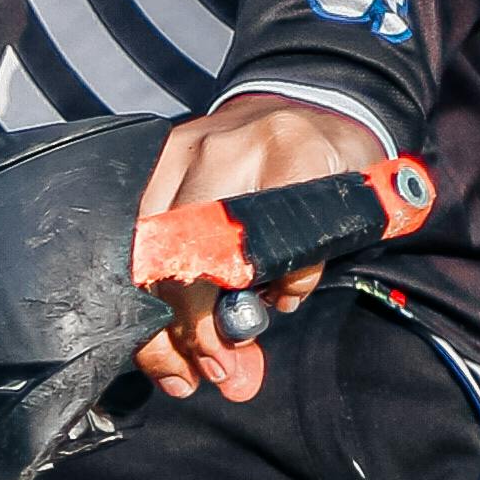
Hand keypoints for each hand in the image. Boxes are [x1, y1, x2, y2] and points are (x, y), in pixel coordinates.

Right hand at [132, 98, 365, 404]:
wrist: (307, 104)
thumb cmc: (332, 171)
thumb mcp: (346, 218)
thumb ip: (300, 277)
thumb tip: (243, 364)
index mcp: (291, 157)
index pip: (240, 252)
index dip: (216, 318)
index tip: (221, 361)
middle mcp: (228, 147)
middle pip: (179, 255)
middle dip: (180, 331)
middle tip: (197, 374)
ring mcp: (184, 148)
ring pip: (144, 250)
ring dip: (153, 320)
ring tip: (175, 366)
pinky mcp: (156, 156)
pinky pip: (133, 235)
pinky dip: (143, 290)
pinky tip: (158, 327)